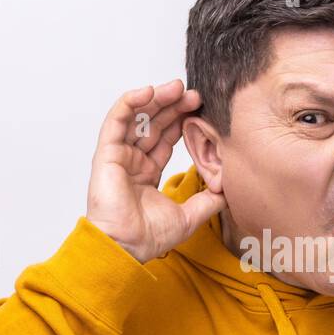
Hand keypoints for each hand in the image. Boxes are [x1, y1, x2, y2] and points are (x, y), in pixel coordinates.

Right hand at [85, 79, 226, 262]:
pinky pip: (117, 121)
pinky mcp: (107, 153)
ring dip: (155, 99)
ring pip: (137, 117)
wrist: (126, 247)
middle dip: (173, 105)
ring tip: (176, 87)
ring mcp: (118, 155)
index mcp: (147, 171)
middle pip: (153, 123)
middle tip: (194, 94)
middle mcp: (132, 160)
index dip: (181, 121)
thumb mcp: (189, 217)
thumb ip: (207, 202)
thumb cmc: (148, 237)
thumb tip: (227, 193)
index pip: (165, 137)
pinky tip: (148, 92)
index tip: (200, 108)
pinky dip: (130, 103)